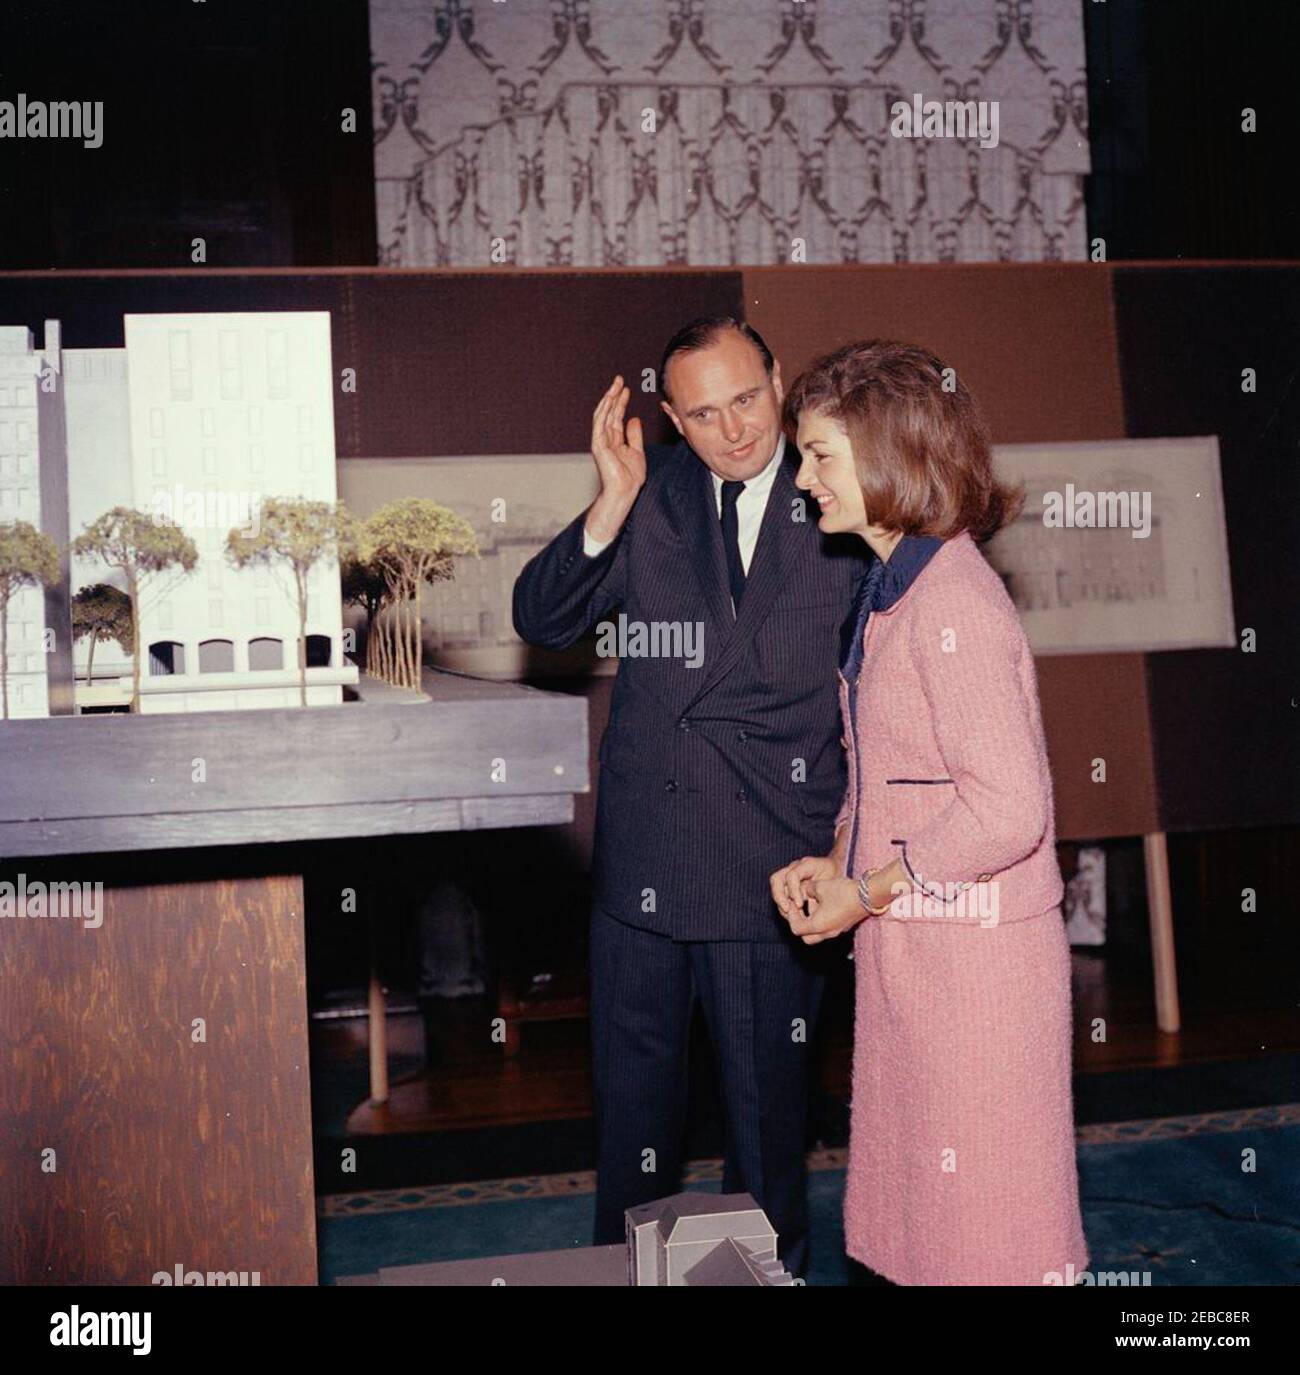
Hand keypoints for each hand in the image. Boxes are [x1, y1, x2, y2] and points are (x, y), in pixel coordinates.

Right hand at [586, 375, 646, 542]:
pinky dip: (604, 411)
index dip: (621, 402)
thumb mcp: (637, 451)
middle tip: (619, 380)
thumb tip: (633, 418)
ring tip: (615, 385)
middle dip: (614, 396)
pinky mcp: (598, 446)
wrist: (624, 492)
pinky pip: (599, 425)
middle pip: (609, 412)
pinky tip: (609, 400)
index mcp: (614, 441)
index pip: (616, 416)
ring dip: (608, 399)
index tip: (626, 389)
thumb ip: (634, 435)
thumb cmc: (630, 478)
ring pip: (602, 415)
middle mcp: (605, 439)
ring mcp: (600, 442)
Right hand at [770, 854, 838, 921]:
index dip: (793, 891)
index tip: (800, 905)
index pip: (792, 876)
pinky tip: (792, 914)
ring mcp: (790, 874)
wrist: (838, 870)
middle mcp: (795, 867)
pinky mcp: (789, 884)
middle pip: (776, 879)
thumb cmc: (836, 876)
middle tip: (786, 910)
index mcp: (807, 864)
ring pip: (776, 887)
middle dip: (779, 896)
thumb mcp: (832, 882)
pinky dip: (784, 904)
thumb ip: (820, 890)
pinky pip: (781, 894)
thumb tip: (811, 905)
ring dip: (780, 902)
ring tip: (789, 915)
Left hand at [785, 877, 866, 944]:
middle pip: (805, 937)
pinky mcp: (843, 927)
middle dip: (800, 924)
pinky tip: (823, 906)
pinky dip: (821, 921)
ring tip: (810, 906)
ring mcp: (837, 931)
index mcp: (818, 925)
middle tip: (799, 909)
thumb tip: (803, 889)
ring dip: (810, 923)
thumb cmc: (844, 891)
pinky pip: (827, 929)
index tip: (792, 903)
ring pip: (817, 934)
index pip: (796, 928)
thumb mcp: (820, 886)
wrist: (869, 895)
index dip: (790, 915)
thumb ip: (807, 889)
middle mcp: (827, 932)